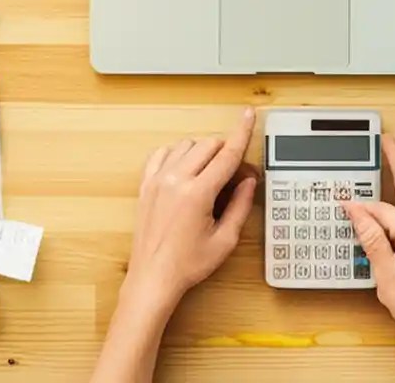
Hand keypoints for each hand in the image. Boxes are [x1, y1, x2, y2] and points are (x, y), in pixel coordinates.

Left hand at [124, 108, 258, 309]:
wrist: (153, 277)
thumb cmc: (187, 265)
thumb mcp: (225, 240)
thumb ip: (239, 206)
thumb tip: (248, 183)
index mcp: (197, 194)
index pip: (226, 153)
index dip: (242, 132)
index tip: (249, 116)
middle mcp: (175, 181)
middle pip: (208, 145)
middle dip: (226, 152)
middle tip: (234, 174)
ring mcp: (157, 181)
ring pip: (186, 145)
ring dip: (203, 152)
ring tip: (209, 176)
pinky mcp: (146, 186)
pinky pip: (162, 154)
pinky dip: (177, 155)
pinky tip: (184, 169)